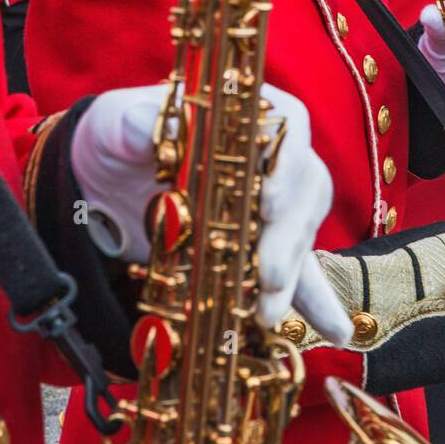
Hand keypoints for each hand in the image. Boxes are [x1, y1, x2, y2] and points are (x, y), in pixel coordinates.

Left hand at [70, 82, 351, 345]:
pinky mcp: (259, 243)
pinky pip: (296, 269)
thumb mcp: (116, 124)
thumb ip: (129, 123)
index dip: (287, 163)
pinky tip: (337, 332)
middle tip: (267, 276)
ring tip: (268, 313)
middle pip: (304, 186)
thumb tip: (138, 125)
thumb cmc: (119, 136)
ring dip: (293, 274)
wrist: (107, 178)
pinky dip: (314, 300)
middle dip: (289, 236)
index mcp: (246, 111)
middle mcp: (271, 153)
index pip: (288, 124)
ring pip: (301, 233)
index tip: (268, 202)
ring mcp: (270, 201)